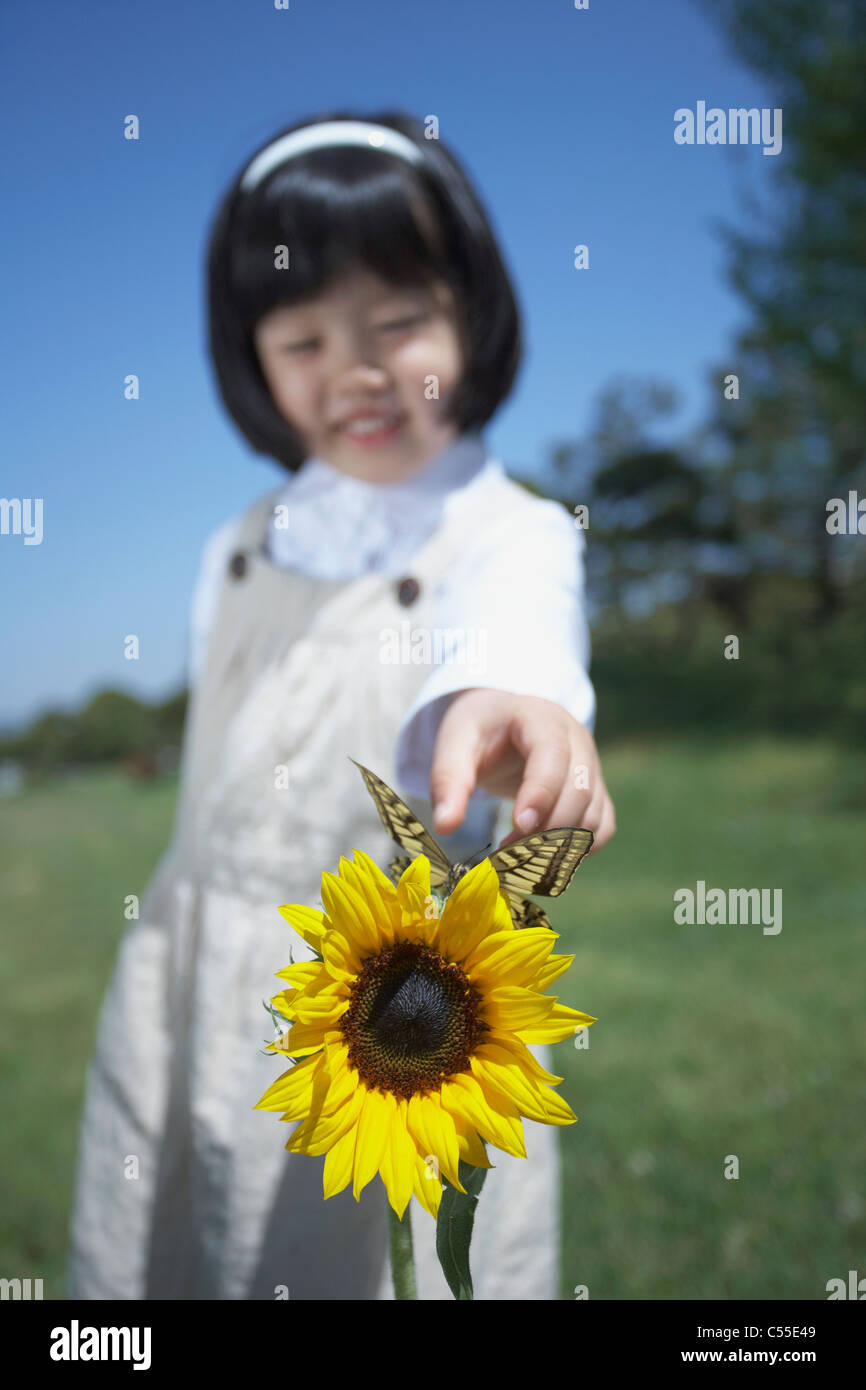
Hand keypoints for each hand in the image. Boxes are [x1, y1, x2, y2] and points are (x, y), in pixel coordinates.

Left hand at [429, 689, 615, 854]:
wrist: (502, 723)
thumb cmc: (479, 731)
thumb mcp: (454, 745)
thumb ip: (448, 782)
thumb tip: (445, 826)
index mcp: (540, 717)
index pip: (553, 754)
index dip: (541, 792)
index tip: (518, 826)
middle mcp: (575, 738)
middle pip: (579, 788)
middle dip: (546, 827)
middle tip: (507, 853)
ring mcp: (591, 764)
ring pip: (594, 812)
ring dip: (560, 844)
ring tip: (517, 855)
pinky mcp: (596, 790)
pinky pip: (603, 826)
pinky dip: (580, 848)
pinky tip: (545, 857)